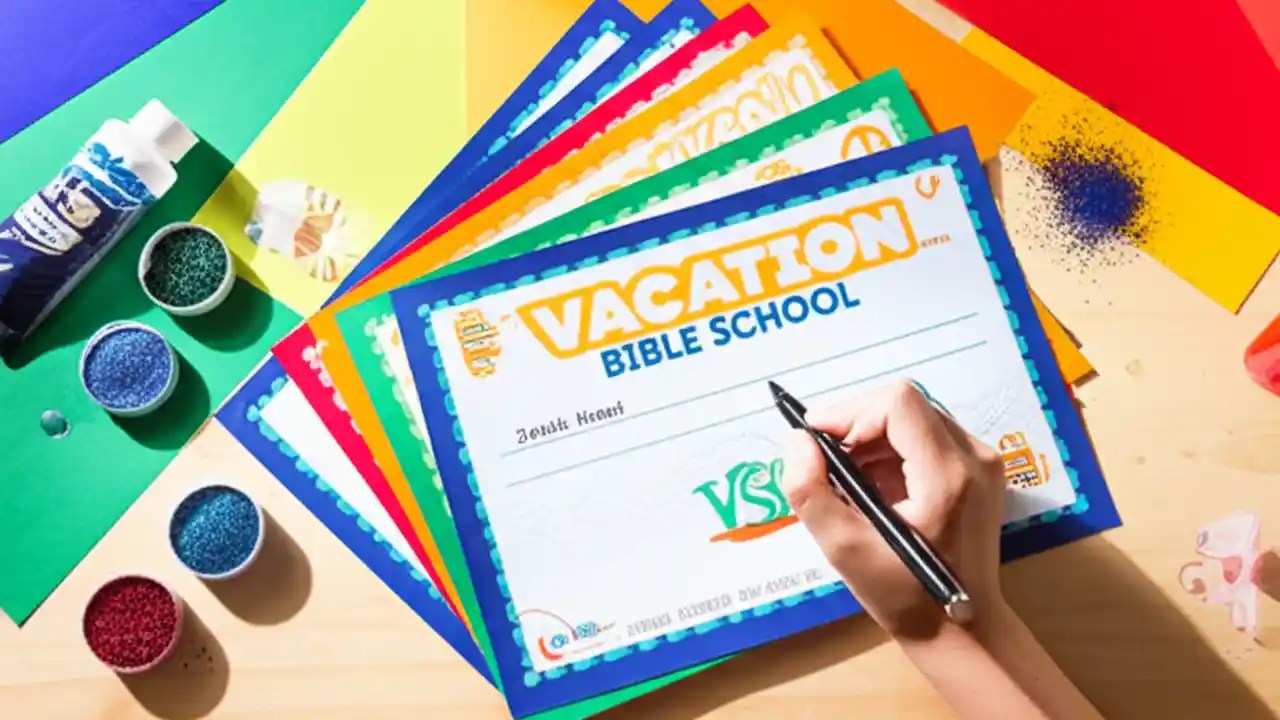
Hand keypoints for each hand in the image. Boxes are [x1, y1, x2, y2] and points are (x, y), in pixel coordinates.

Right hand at [781, 380, 1006, 639]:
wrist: (962, 631)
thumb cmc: (904, 596)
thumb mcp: (843, 550)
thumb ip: (810, 491)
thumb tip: (798, 442)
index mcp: (946, 476)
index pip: (898, 403)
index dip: (851, 411)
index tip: (817, 438)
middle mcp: (974, 458)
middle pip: (906, 405)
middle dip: (858, 423)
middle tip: (827, 460)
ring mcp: (983, 464)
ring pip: (916, 417)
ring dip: (874, 436)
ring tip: (849, 477)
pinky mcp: (982, 472)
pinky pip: (929, 436)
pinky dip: (894, 449)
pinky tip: (877, 484)